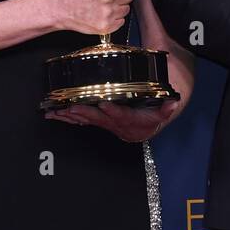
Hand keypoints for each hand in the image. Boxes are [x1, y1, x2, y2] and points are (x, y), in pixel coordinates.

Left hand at [45, 100, 178, 142]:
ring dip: (71, 117)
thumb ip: (168, 107)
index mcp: (136, 123)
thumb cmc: (156, 113)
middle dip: (85, 114)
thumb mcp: (165, 109)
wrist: (150, 124)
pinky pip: (83, 121)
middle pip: (101, 120)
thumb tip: (174, 102)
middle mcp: (120, 127)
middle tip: (71, 108)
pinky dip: (69, 117)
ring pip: (89, 121)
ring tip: (56, 112)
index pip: (124, 117)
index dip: (114, 112)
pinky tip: (56, 114)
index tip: (104, 105)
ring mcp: (108, 126)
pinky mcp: (100, 123)